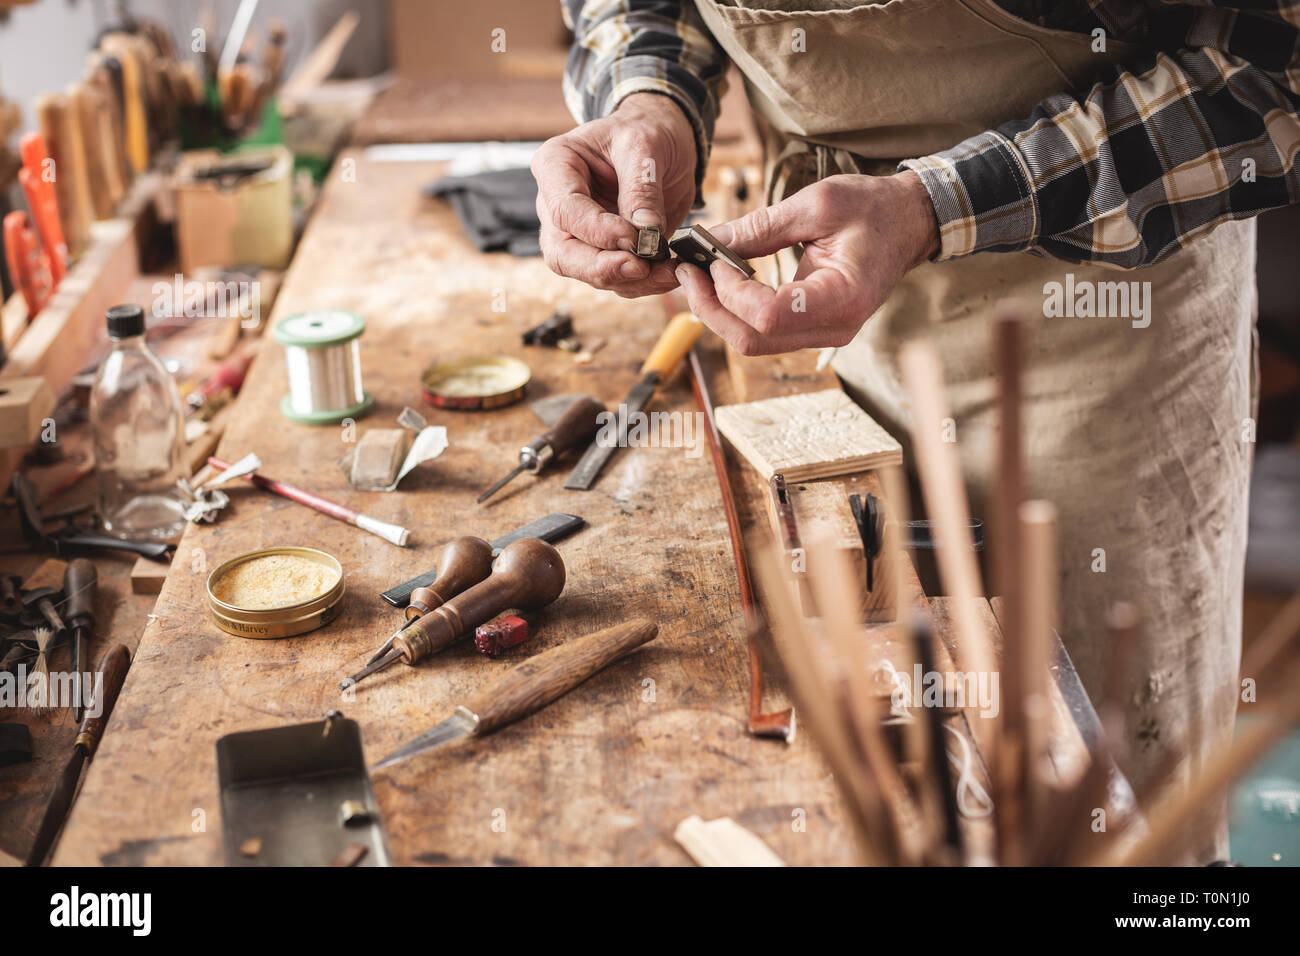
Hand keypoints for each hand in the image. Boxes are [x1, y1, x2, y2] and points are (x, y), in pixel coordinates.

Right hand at [532, 93, 696, 297]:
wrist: (663, 140)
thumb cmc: (646, 130)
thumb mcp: (646, 144)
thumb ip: (642, 188)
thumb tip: (645, 232)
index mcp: (555, 166)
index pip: (565, 210)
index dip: (598, 231)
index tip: (635, 237)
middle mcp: (557, 204)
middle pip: (563, 253)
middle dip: (602, 268)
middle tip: (640, 269)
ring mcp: (577, 232)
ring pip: (587, 272)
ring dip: (628, 280)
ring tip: (668, 271)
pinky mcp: (602, 251)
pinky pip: (615, 278)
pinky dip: (642, 282)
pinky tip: (669, 273)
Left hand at [675, 172, 939, 354]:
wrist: (908, 222)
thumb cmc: (871, 208)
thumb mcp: (817, 204)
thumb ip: (762, 227)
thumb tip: (710, 240)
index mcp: (842, 299)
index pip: (768, 316)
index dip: (731, 292)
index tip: (712, 260)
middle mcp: (833, 328)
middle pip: (753, 340)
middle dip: (711, 308)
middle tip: (688, 271)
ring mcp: (823, 334)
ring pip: (753, 342)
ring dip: (718, 312)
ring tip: (698, 274)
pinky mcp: (812, 328)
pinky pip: (764, 332)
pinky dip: (735, 311)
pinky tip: (721, 283)